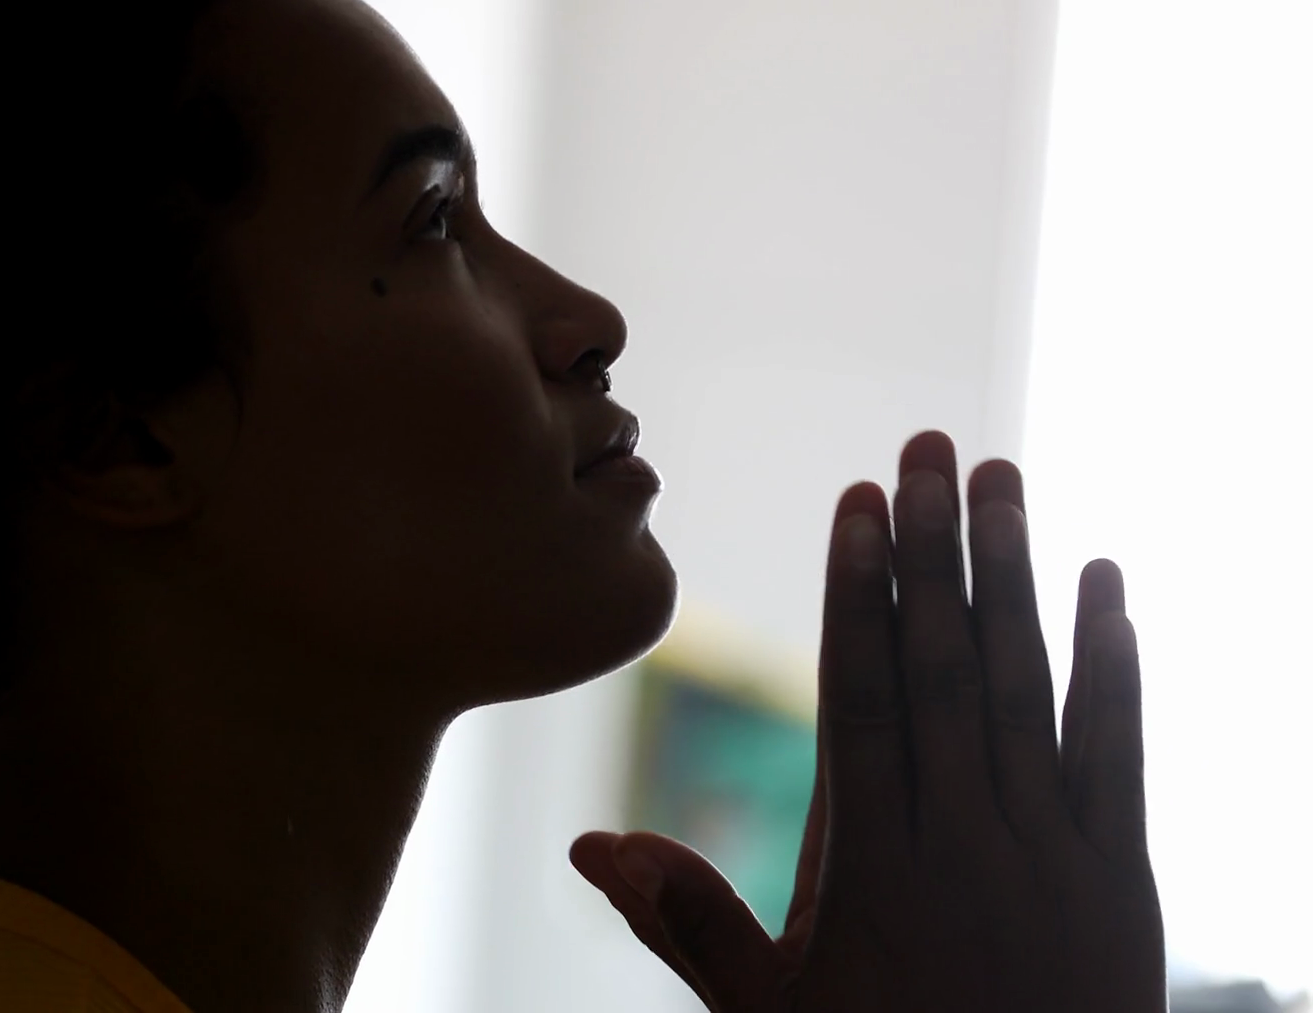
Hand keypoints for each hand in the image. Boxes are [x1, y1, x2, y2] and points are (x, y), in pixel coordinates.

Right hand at [571, 432, 1163, 1010]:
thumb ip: (687, 924)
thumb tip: (590, 845)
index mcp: (878, 868)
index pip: (865, 703)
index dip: (860, 598)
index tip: (856, 507)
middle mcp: (967, 841)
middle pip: (946, 671)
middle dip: (933, 551)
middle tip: (925, 450)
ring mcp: (1051, 852)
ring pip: (1030, 691)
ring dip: (1016, 576)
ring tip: (1002, 478)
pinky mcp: (1120, 873)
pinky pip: (1119, 751)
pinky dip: (1116, 664)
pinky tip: (1108, 583)